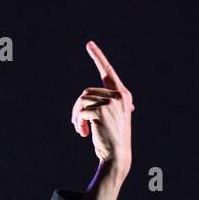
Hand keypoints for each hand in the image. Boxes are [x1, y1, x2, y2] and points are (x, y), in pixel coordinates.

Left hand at [71, 41, 132, 173]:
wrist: (117, 155)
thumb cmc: (112, 138)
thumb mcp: (112, 118)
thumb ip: (105, 105)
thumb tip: (85, 101)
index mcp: (123, 94)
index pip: (108, 72)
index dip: (98, 57)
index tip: (89, 44)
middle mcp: (119, 95)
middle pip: (86, 92)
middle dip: (77, 108)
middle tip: (77, 125)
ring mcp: (111, 102)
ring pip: (81, 101)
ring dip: (76, 117)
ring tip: (80, 129)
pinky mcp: (101, 112)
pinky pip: (80, 112)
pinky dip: (77, 123)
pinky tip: (83, 134)